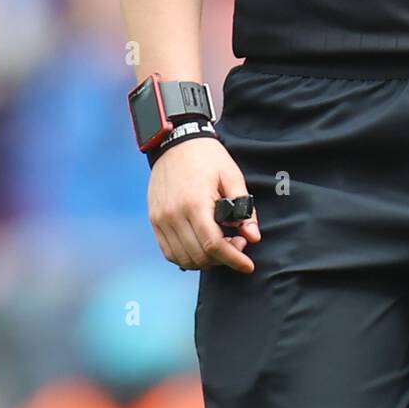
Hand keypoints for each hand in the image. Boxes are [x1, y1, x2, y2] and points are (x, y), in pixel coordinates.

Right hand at [147, 135, 261, 273]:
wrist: (176, 141)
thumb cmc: (208, 157)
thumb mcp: (232, 176)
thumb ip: (244, 208)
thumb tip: (253, 237)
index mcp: (195, 203)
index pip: (214, 246)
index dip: (234, 259)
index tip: (248, 266)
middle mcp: (174, 215)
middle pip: (199, 256)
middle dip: (222, 258)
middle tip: (237, 243)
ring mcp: (161, 219)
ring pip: (183, 258)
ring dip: (204, 260)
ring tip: (220, 243)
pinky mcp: (155, 220)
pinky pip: (169, 252)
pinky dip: (186, 256)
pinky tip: (201, 245)